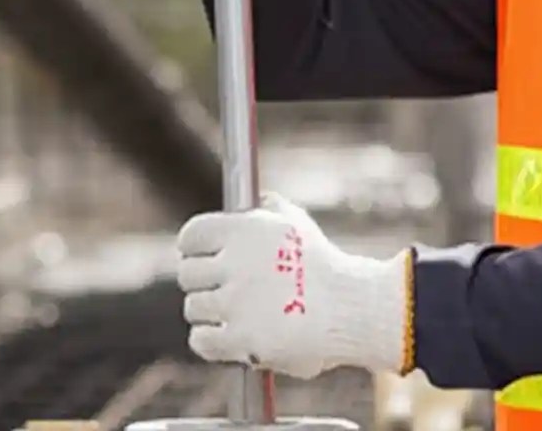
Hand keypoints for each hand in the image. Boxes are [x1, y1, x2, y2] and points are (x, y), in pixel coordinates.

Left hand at [176, 193, 411, 378]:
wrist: (354, 310)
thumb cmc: (326, 268)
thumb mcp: (297, 224)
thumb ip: (269, 209)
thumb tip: (255, 201)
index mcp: (244, 230)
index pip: (191, 236)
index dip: (192, 249)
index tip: (200, 258)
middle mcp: (235, 263)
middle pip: (187, 274)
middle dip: (201, 282)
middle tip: (221, 290)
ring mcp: (236, 303)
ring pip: (194, 308)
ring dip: (210, 312)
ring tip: (234, 314)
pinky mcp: (241, 340)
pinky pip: (201, 339)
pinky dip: (209, 340)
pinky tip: (226, 336)